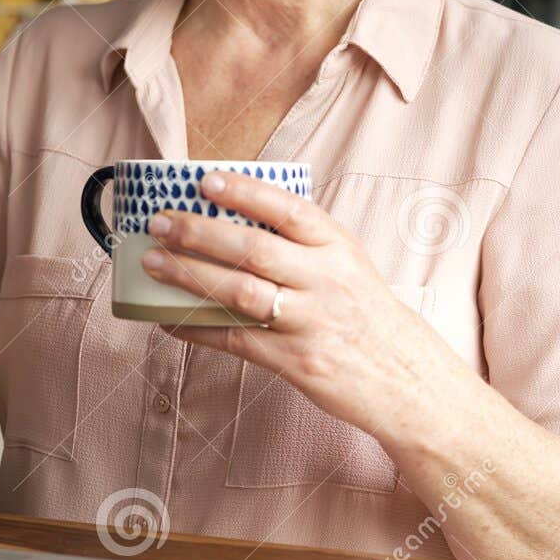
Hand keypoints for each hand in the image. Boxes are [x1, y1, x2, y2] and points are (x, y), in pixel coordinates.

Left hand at [140, 171, 444, 437]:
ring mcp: (311, 322)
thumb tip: (229, 216)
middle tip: (158, 223)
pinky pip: (237, 341)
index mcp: (338, 247)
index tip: (205, 180)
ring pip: (239, 292)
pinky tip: (169, 320)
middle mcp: (326, 279)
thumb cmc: (365, 313)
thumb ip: (301, 242)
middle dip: (198, 233)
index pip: (288, 209)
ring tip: (152, 262)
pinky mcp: (298, 361)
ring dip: (188, 276)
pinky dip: (198, 329)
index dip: (244, 192)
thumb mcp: (348, 264)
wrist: (407, 380)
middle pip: (253, 249)